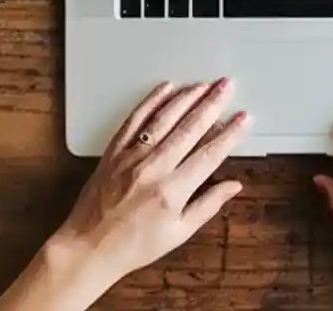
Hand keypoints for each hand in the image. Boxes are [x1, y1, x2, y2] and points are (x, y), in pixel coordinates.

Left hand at [0, 80, 249, 310]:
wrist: (88, 248)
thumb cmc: (134, 245)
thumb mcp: (179, 233)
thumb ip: (208, 205)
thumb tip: (234, 186)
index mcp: (172, 191)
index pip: (210, 154)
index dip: (230, 133)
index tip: (244, 117)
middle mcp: (153, 169)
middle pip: (189, 128)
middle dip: (212, 104)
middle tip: (227, 86)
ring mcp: (131, 158)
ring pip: (164, 119)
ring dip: (187, 97)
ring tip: (204, 84)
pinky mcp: (113, 152)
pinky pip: (134, 120)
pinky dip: (151, 101)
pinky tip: (166, 88)